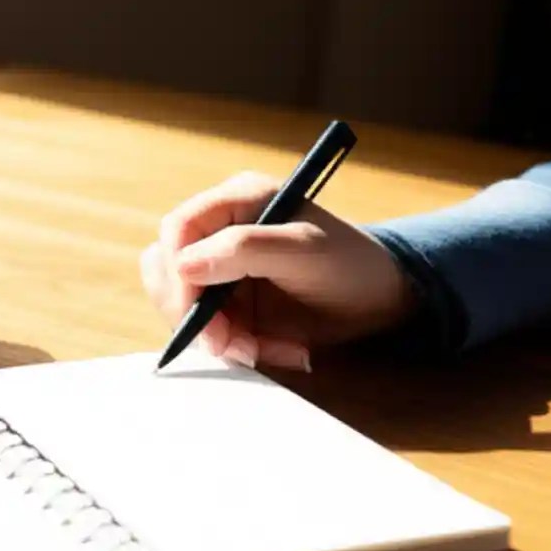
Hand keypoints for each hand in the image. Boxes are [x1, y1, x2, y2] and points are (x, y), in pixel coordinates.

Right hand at [141, 172, 414, 369]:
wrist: (382, 298)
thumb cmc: (352, 263)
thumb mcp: (305, 251)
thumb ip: (244, 251)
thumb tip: (183, 266)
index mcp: (236, 200)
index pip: (177, 230)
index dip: (178, 273)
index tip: (198, 315)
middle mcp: (219, 229)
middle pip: (167, 268)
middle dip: (195, 313)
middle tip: (230, 345)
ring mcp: (221, 266)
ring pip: (182, 304)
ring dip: (217, 336)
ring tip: (260, 350)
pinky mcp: (228, 300)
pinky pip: (209, 328)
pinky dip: (236, 347)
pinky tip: (275, 349)